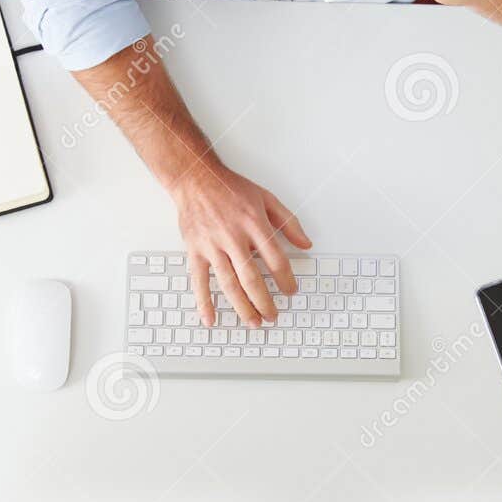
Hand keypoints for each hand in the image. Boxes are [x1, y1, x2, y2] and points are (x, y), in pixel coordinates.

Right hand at [169, 164, 311, 326]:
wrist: (195, 179)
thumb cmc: (230, 188)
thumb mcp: (266, 198)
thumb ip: (288, 222)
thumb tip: (306, 244)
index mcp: (254, 224)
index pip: (275, 259)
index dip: (285, 279)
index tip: (291, 291)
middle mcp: (233, 237)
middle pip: (252, 278)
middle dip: (265, 302)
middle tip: (273, 316)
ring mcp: (212, 246)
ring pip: (229, 284)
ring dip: (242, 307)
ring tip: (253, 322)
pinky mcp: (195, 251)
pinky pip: (199, 281)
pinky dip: (204, 303)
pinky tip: (211, 318)